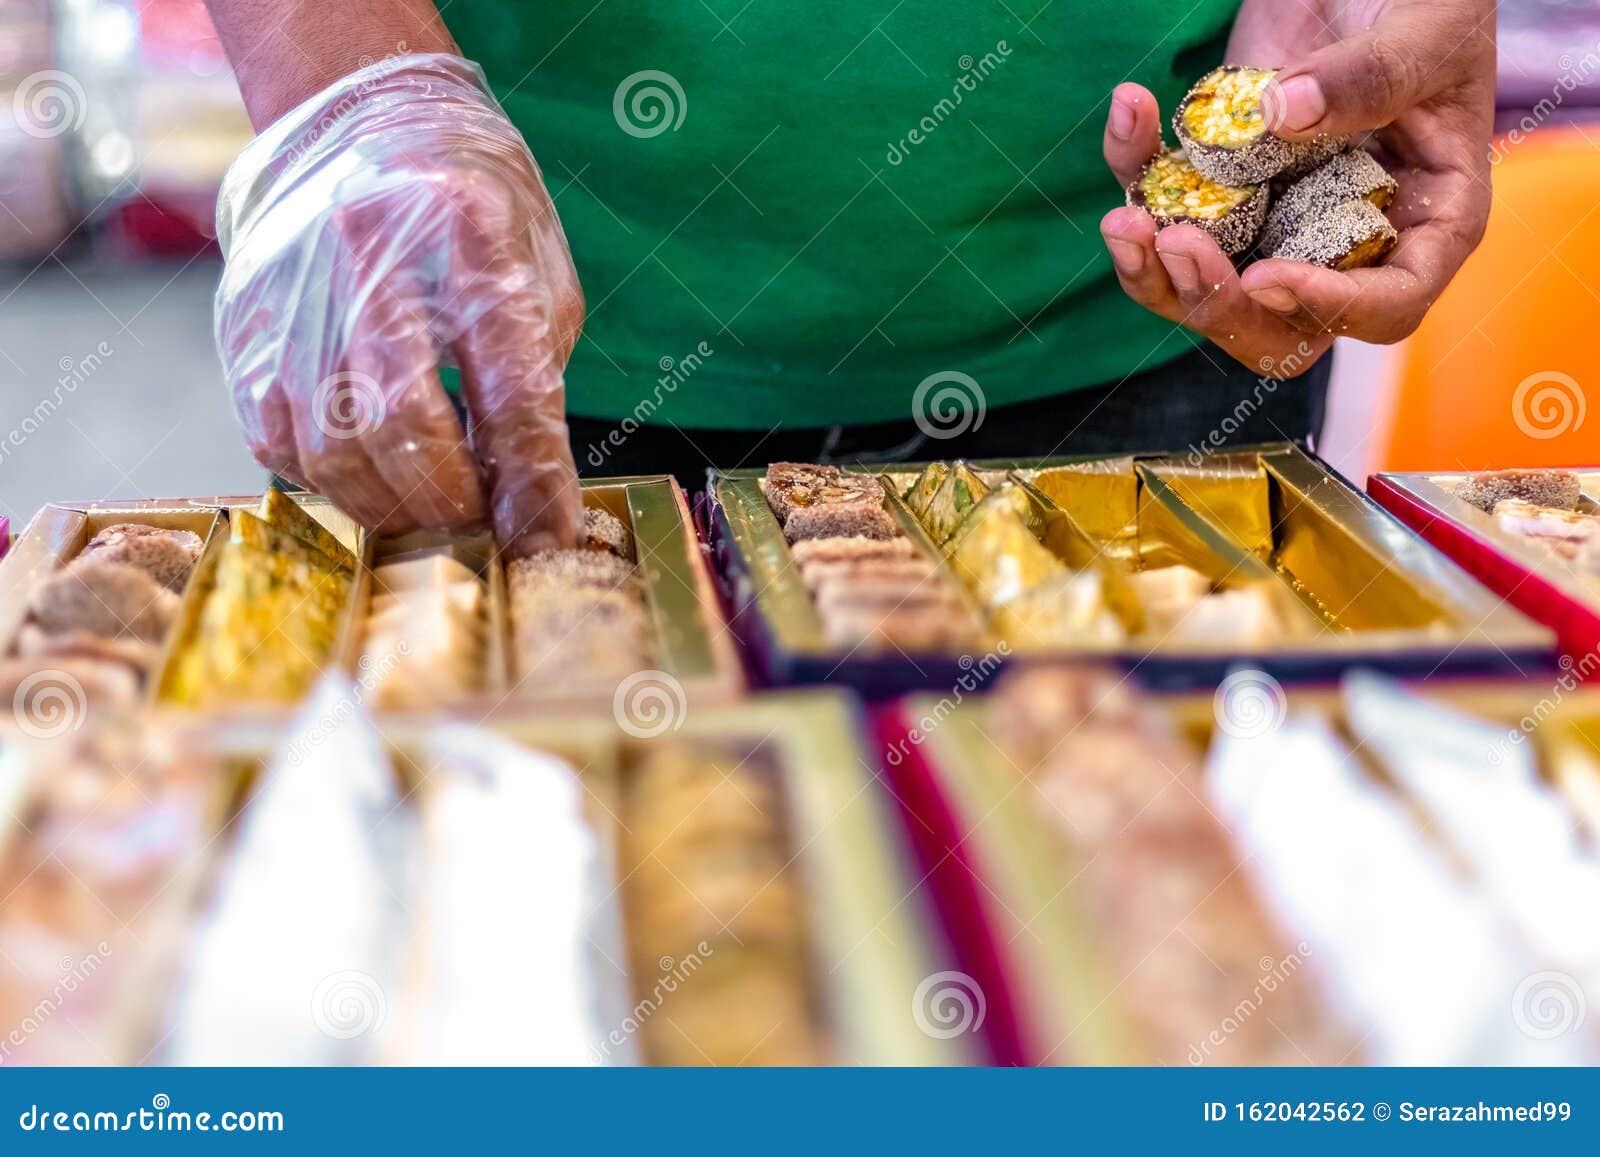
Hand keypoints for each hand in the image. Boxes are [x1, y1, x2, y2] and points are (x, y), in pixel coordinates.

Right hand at [215, 53, 583, 553]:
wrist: (362, 127)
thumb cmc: (475, 219)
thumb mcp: (540, 280)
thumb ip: (537, 392)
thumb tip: (532, 513)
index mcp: (470, 230)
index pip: (508, 381)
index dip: (530, 477)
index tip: (546, 538)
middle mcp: (366, 251)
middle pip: (400, 421)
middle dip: (448, 500)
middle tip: (477, 524)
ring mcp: (292, 288)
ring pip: (331, 446)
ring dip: (390, 505)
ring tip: (430, 508)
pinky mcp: (244, 324)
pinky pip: (278, 440)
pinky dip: (332, 481)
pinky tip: (371, 475)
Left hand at [1100, 0, 1494, 375]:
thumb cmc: (1430, 3)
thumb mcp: (1427, 30)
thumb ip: (1371, 77)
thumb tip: (1286, 114)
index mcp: (1427, 223)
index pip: (1387, 305)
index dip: (1327, 307)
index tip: (1265, 277)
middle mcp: (1347, 241)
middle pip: (1282, 327)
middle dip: (1219, 304)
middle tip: (1178, 245)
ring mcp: (1279, 223)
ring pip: (1210, 291)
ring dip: (1156, 272)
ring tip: (1125, 219)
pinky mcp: (1223, 188)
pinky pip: (1168, 207)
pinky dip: (1137, 172)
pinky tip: (1130, 111)